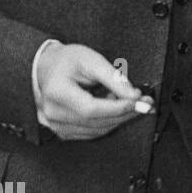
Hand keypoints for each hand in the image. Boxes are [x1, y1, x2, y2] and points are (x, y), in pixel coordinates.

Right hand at [34, 42, 153, 139]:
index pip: (91, 108)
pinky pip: (91, 133)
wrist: (45, 68)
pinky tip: (116, 109)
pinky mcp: (62, 131)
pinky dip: (109, 123)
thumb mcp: (91, 60)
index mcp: (56, 92)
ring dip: (120, 119)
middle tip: (146, 103)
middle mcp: (52, 112)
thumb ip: (113, 78)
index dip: (119, 107)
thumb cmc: (66, 61)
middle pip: (96, 122)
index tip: (140, 100)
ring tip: (131, 103)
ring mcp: (55, 124)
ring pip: (96, 130)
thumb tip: (134, 95)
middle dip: (126, 113)